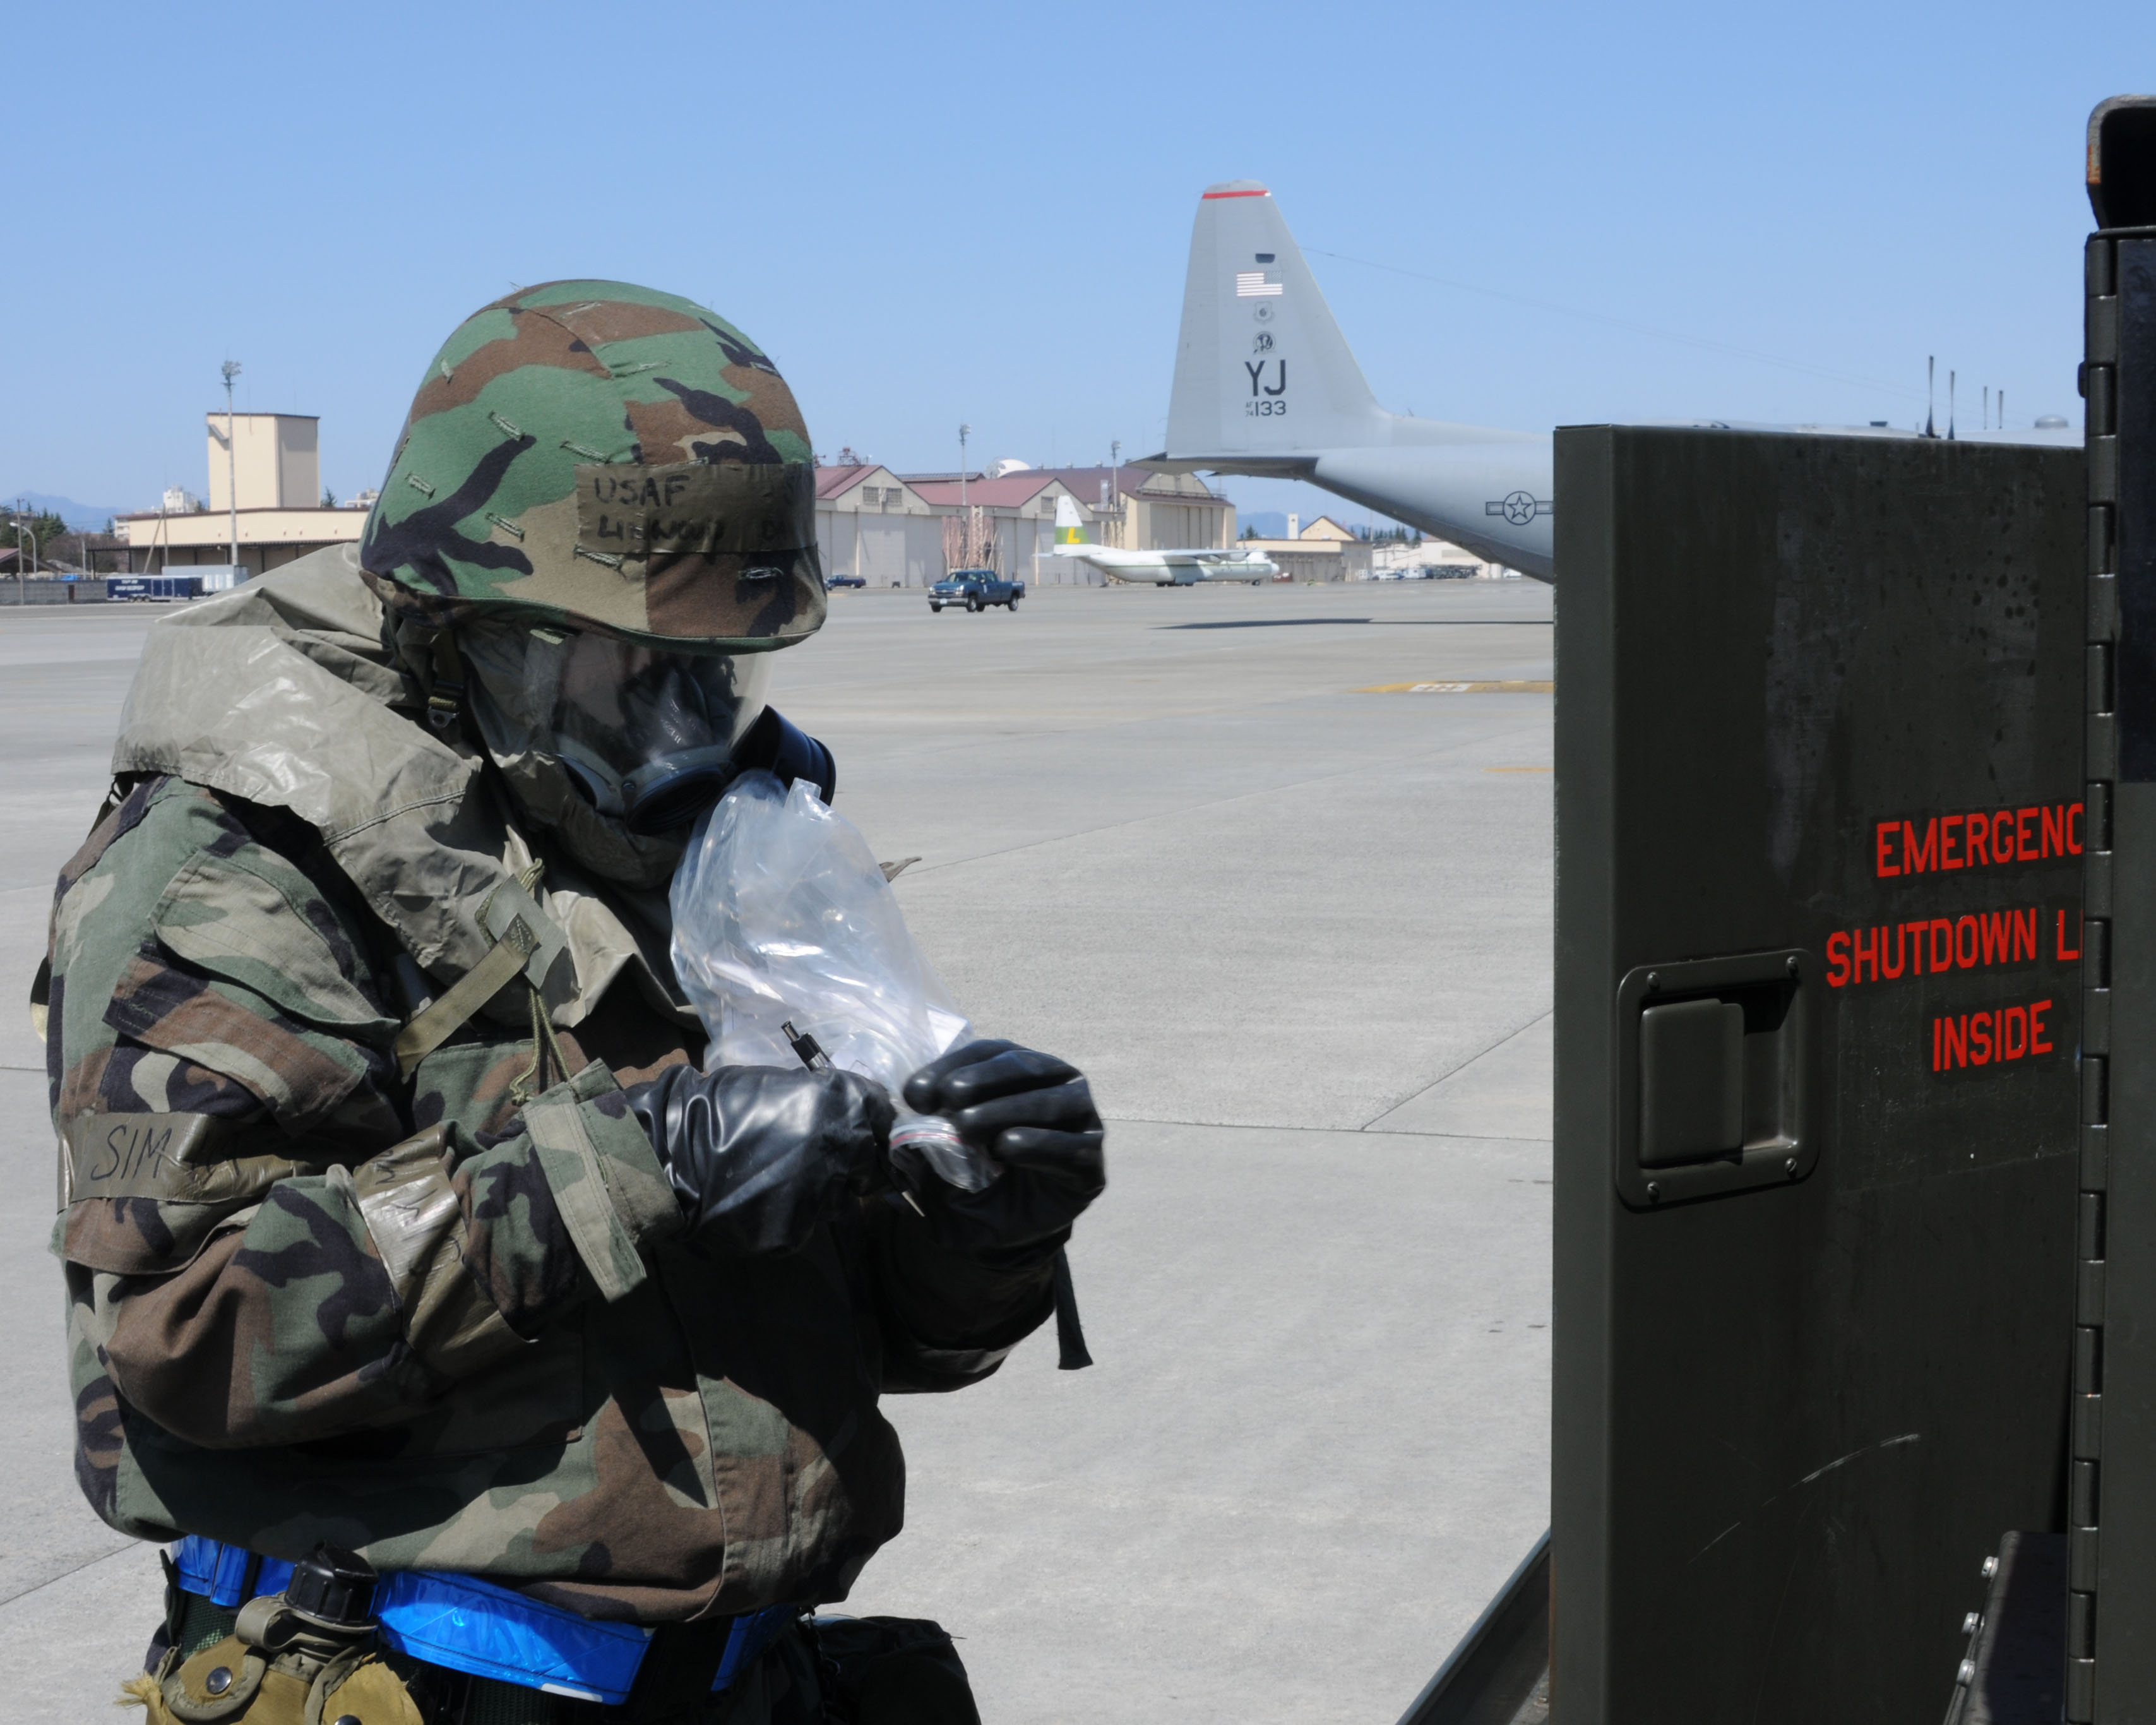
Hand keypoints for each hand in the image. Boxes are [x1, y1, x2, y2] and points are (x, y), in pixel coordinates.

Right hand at [625, 1064, 892, 1254]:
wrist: (667, 1154)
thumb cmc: (716, 1106)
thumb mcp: (774, 1083)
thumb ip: (816, 1098)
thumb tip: (840, 1111)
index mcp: (840, 1102)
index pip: (883, 1114)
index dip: (874, 1122)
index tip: (864, 1128)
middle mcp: (843, 1149)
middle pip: (867, 1162)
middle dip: (849, 1162)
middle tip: (814, 1160)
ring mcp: (823, 1195)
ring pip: (837, 1199)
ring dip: (819, 1192)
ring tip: (776, 1181)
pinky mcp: (796, 1233)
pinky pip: (803, 1224)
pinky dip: (788, 1216)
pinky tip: (758, 1202)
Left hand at [900, 1040, 1104, 1255]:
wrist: (1002, 1229)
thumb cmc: (973, 1174)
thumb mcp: (940, 1148)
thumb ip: (928, 1126)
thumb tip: (905, 1111)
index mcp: (1020, 1067)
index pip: (988, 1052)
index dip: (952, 1065)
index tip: (916, 1093)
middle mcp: (1058, 1082)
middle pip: (1023, 1067)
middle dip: (982, 1080)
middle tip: (949, 1100)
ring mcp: (1082, 1119)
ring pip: (1049, 1101)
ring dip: (1004, 1110)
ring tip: (967, 1128)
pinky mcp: (1091, 1160)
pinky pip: (1069, 1146)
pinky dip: (1037, 1144)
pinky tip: (1007, 1148)